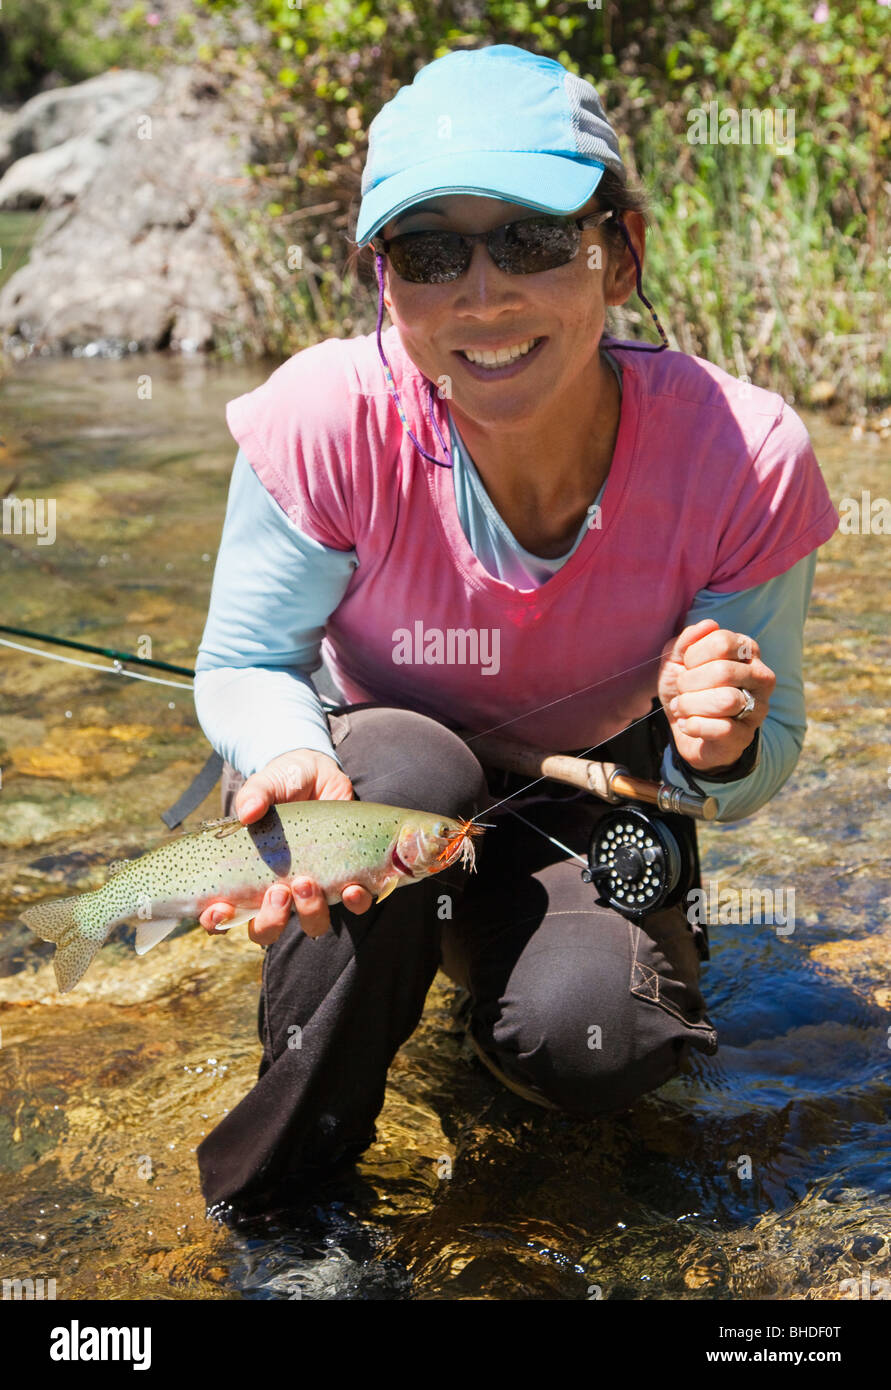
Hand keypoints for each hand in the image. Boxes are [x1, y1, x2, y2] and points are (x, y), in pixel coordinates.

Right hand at [199, 748, 373, 944]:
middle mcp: (279, 890)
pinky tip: (352, 886)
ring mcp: (312, 888)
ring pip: (311, 924)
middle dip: (271, 921)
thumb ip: (255, 796)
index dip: (217, 922)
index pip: (224, 915)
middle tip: (277, 891)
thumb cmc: (282, 783)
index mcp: (249, 875)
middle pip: (267, 930)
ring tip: (308, 883)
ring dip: (310, 912)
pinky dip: (355, 901)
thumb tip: (248, 811)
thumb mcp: (265, 784)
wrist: (320, 772)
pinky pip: (353, 903)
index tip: (220, 909)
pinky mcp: (343, 877)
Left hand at [657, 619, 774, 772]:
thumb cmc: (687, 687)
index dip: (693, 656)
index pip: (721, 642)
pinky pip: (721, 729)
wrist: (686, 727)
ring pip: (726, 701)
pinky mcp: (746, 735)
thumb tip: (708, 624)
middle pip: (723, 672)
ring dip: (690, 705)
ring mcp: (758, 707)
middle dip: (689, 682)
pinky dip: (694, 726)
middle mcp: (760, 676)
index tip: (686, 666)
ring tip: (683, 708)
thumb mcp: (677, 661)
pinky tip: (687, 724)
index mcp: (746, 650)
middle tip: (682, 690)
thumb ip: (687, 641)